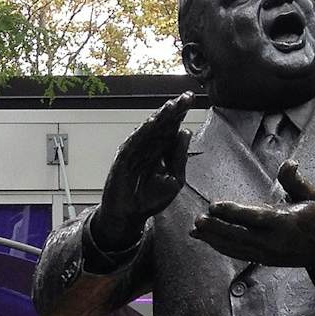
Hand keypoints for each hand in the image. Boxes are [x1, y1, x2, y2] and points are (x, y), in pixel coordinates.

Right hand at [99, 90, 202, 228]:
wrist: (130, 217)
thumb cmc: (149, 200)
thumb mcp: (175, 179)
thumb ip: (180, 157)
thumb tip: (186, 132)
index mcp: (161, 150)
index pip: (172, 127)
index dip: (180, 114)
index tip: (191, 99)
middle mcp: (148, 147)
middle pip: (162, 125)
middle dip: (174, 110)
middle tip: (186, 98)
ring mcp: (135, 152)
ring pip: (148, 130)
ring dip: (160, 117)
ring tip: (172, 106)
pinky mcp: (123, 160)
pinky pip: (134, 143)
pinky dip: (142, 132)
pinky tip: (152, 123)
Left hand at [190, 159, 314, 270]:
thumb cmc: (314, 217)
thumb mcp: (309, 195)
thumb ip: (295, 180)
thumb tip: (290, 163)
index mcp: (285, 222)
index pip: (255, 217)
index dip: (234, 212)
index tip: (214, 206)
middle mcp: (273, 240)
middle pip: (240, 235)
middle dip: (217, 229)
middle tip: (198, 220)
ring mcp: (266, 253)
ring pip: (235, 247)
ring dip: (214, 239)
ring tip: (196, 230)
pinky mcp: (261, 260)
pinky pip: (237, 253)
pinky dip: (220, 246)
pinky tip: (206, 239)